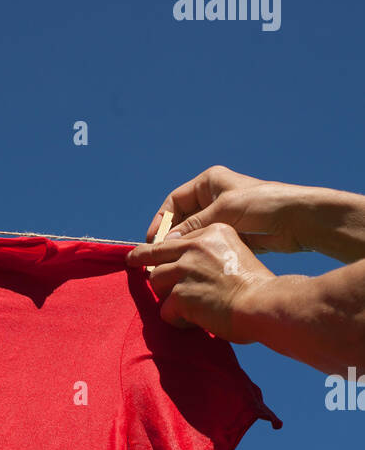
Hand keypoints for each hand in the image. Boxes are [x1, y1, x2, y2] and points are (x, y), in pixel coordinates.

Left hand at [126, 222, 275, 339]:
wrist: (264, 304)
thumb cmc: (255, 286)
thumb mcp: (235, 253)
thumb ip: (209, 254)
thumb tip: (182, 266)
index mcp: (212, 232)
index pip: (176, 239)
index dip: (163, 251)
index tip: (150, 253)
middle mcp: (196, 246)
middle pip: (157, 256)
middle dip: (144, 262)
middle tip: (131, 262)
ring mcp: (186, 269)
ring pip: (156, 282)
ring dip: (167, 297)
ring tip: (188, 308)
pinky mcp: (180, 294)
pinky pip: (165, 310)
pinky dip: (176, 320)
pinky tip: (194, 322)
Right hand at [144, 164, 308, 253]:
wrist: (297, 219)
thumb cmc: (263, 205)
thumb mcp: (224, 211)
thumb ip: (194, 225)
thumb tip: (168, 241)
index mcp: (209, 182)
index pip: (174, 202)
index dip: (161, 221)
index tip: (152, 242)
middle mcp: (213, 197)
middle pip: (181, 219)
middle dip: (170, 237)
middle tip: (158, 258)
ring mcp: (223, 216)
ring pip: (193, 233)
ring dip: (183, 248)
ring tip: (171, 266)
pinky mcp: (232, 233)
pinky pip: (207, 243)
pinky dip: (197, 253)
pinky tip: (191, 267)